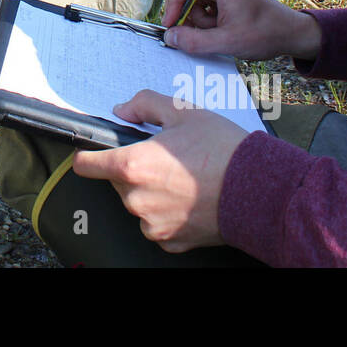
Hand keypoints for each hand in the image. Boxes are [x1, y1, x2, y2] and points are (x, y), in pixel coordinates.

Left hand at [71, 89, 248, 250]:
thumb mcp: (183, 112)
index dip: (90, 155)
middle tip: (164, 158)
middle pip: (116, 182)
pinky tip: (189, 198)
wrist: (260, 190)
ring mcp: (152, 224)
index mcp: (132, 166)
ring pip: (137, 203)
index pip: (86, 165)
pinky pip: (157, 224)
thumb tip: (122, 110)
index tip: (96, 151)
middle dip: (132, 169)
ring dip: (149, 191)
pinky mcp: (170, 241)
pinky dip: (168, 212)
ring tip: (182, 177)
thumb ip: (144, 105)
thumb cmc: (223, 150)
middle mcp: (136, 199)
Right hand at [160, 0, 321, 61]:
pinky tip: (223, 31)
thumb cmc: (266, 33)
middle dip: (187, 14)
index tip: (172, 24)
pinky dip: (208, 21)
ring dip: (199, 20)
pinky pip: (206, 6)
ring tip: (219, 33)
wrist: (293, 33)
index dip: (171, 1)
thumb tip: (170, 37)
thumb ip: (194, 41)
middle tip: (196, 33)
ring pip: (195, 0)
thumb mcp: (227, 42)